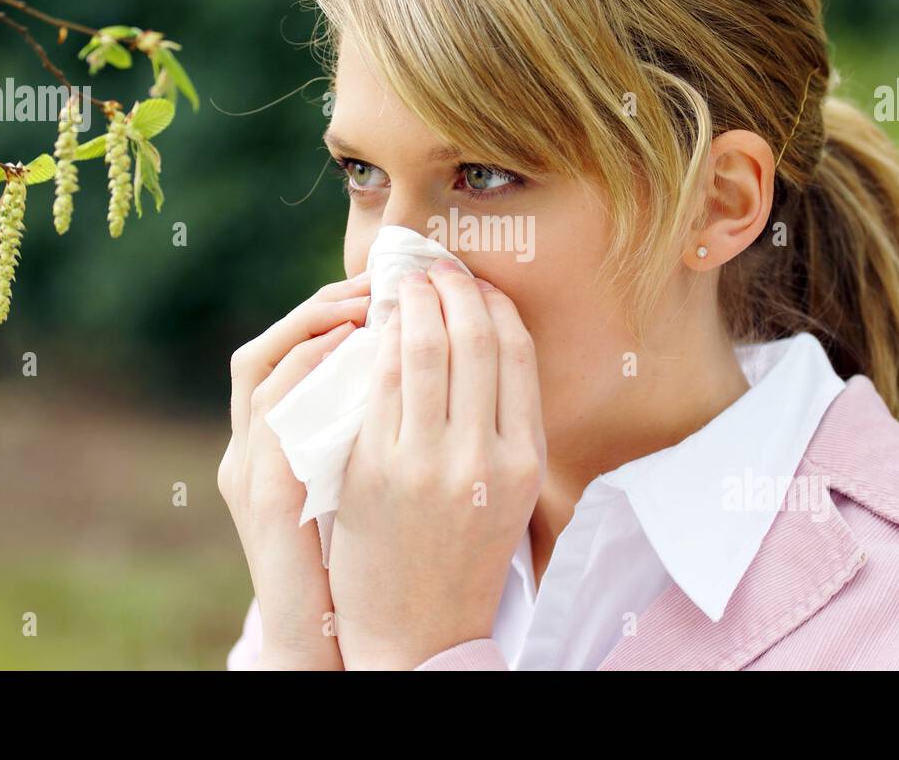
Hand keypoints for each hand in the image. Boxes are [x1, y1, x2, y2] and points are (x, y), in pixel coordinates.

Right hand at [218, 271, 370, 669]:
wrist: (333, 636)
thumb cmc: (357, 561)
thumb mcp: (359, 483)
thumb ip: (369, 427)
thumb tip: (414, 369)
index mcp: (270, 448)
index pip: (282, 354)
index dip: (326, 310)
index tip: (381, 284)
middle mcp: (247, 453)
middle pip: (263, 350)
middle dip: (322, 304)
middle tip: (378, 278)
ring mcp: (248, 473)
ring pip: (259, 370)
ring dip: (312, 325)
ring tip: (365, 300)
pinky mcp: (263, 496)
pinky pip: (274, 415)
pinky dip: (305, 371)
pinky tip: (348, 347)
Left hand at [327, 259, 546, 669]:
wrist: (419, 632)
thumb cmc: (465, 555)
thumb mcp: (510, 493)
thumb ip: (505, 423)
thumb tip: (487, 338)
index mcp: (525, 459)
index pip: (515, 351)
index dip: (492, 302)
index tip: (474, 281)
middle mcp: (482, 456)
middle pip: (473, 338)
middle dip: (451, 287)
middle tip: (433, 266)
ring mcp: (425, 463)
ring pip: (423, 351)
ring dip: (412, 302)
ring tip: (402, 282)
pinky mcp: (373, 471)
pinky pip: (377, 384)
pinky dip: (377, 341)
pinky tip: (373, 324)